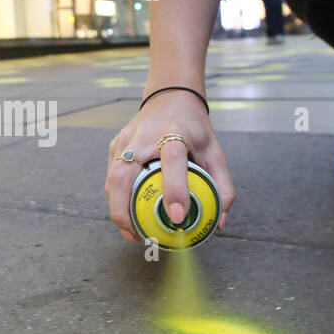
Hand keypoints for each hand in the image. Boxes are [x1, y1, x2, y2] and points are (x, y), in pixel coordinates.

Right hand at [105, 90, 235, 242]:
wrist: (169, 97)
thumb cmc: (194, 128)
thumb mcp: (216, 152)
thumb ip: (222, 186)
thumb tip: (219, 222)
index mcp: (174, 132)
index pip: (172, 160)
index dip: (174, 189)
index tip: (177, 216)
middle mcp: (144, 135)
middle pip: (124, 175)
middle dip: (125, 210)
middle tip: (138, 236)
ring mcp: (125, 140)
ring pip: (112, 179)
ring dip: (118, 210)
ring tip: (132, 233)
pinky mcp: (115, 145)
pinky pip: (111, 177)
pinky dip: (116, 200)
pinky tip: (127, 217)